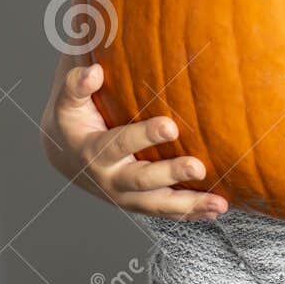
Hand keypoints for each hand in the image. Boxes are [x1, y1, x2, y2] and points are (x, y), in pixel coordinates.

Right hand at [41, 61, 228, 220]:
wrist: (65, 155)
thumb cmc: (73, 118)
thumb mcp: (67, 100)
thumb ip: (76, 85)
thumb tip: (93, 72)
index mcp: (92, 151)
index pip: (119, 144)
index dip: (143, 137)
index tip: (171, 126)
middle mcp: (109, 178)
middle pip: (141, 181)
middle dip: (170, 174)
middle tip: (198, 167)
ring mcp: (125, 195)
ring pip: (157, 204)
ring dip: (189, 204)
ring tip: (219, 204)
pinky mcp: (138, 202)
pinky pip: (165, 210)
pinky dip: (190, 211)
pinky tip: (216, 209)